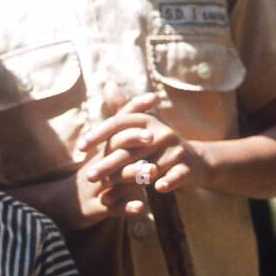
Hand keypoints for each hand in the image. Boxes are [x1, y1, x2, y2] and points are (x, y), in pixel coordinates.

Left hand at [80, 96, 209, 212]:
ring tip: (109, 191)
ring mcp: (177, 151)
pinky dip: (168, 181)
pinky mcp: (188, 168)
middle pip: (129, 150)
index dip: (98, 134)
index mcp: (148, 120)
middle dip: (107, 165)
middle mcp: (163, 132)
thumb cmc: (158, 142)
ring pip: (149, 167)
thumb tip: (107, 84)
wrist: (195, 161)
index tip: (80, 148)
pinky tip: (158, 188)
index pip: (119, 123)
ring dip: (129, 181)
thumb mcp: (142, 125)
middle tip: (89, 177)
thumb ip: (123, 110)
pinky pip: (176, 175)